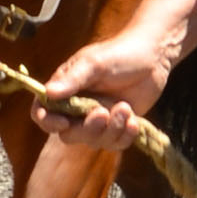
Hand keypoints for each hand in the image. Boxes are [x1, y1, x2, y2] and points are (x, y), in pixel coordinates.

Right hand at [32, 28, 175, 149]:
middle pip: (69, 134)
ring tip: (126, 108)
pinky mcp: (117, 126)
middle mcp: (77, 108)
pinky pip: (115, 144)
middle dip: (88, 129)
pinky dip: (125, 136)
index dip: (48, 121)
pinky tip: (134, 122)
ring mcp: (97, 119)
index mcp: (64, 90)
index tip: (65, 122)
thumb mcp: (95, 64)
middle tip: (104, 113)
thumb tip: (48, 93)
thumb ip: (73, 79)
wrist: (153, 58)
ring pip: (94, 141)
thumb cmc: (119, 54)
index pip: (43, 112)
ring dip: (112, 130)